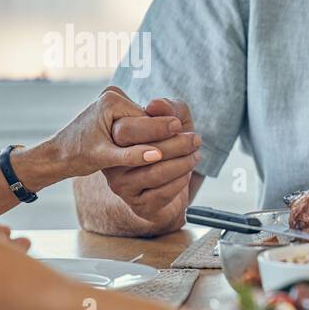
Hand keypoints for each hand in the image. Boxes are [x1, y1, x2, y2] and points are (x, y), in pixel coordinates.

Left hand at [41, 86, 182, 178]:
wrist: (57, 154)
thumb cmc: (76, 156)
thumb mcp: (103, 159)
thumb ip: (131, 156)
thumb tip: (157, 156)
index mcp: (110, 102)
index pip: (146, 120)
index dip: (166, 133)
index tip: (190, 141)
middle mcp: (113, 96)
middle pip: (149, 118)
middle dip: (167, 133)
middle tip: (195, 142)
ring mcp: (115, 101)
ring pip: (147, 121)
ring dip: (161, 135)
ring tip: (185, 146)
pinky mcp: (117, 109)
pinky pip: (141, 123)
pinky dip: (151, 135)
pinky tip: (167, 146)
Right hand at [101, 95, 201, 227]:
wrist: (170, 181)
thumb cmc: (170, 145)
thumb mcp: (174, 120)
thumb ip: (168, 108)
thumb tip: (155, 105)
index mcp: (113, 138)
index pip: (126, 129)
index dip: (156, 126)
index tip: (178, 124)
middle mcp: (112, 163)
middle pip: (140, 153)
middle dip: (175, 145)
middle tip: (195, 139)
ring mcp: (122, 185)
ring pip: (155, 173)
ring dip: (182, 163)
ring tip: (195, 155)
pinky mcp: (137, 204)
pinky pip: (162, 192)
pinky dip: (180, 181)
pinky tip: (186, 174)